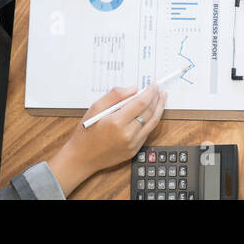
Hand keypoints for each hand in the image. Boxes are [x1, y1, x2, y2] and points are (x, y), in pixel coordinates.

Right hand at [46, 85, 165, 194]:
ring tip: (162, 99)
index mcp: (117, 122)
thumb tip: (134, 89)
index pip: (141, 103)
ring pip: (152, 123)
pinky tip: (152, 113)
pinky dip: (152, 121)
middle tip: (159, 90)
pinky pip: (147, 133)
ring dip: (159, 109)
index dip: (150, 92)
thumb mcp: (95, 108)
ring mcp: (132, 144)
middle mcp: (127, 134)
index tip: (153, 85)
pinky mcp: (134, 151)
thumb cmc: (87, 132)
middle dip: (157, 99)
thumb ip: (115, 95)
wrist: (82, 158)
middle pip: (150, 113)